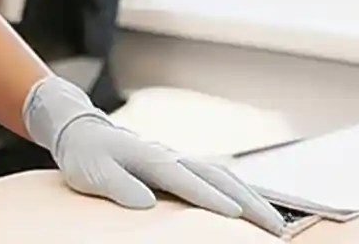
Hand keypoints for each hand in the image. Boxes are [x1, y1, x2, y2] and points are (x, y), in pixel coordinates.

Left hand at [23, 75, 285, 236]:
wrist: (82, 131)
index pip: (186, 181)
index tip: (236, 216)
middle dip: (249, 201)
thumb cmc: (86, 155)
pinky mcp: (180, 166)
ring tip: (275, 221)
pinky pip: (217, 177)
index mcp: (151, 159)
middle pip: (219, 178)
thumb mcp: (91, 173)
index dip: (211, 198)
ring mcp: (178, 159)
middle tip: (276, 227)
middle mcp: (171, 157)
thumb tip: (146, 202)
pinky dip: (239, 190)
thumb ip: (118, 186)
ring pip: (224, 176)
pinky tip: (252, 206)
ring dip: (251, 197)